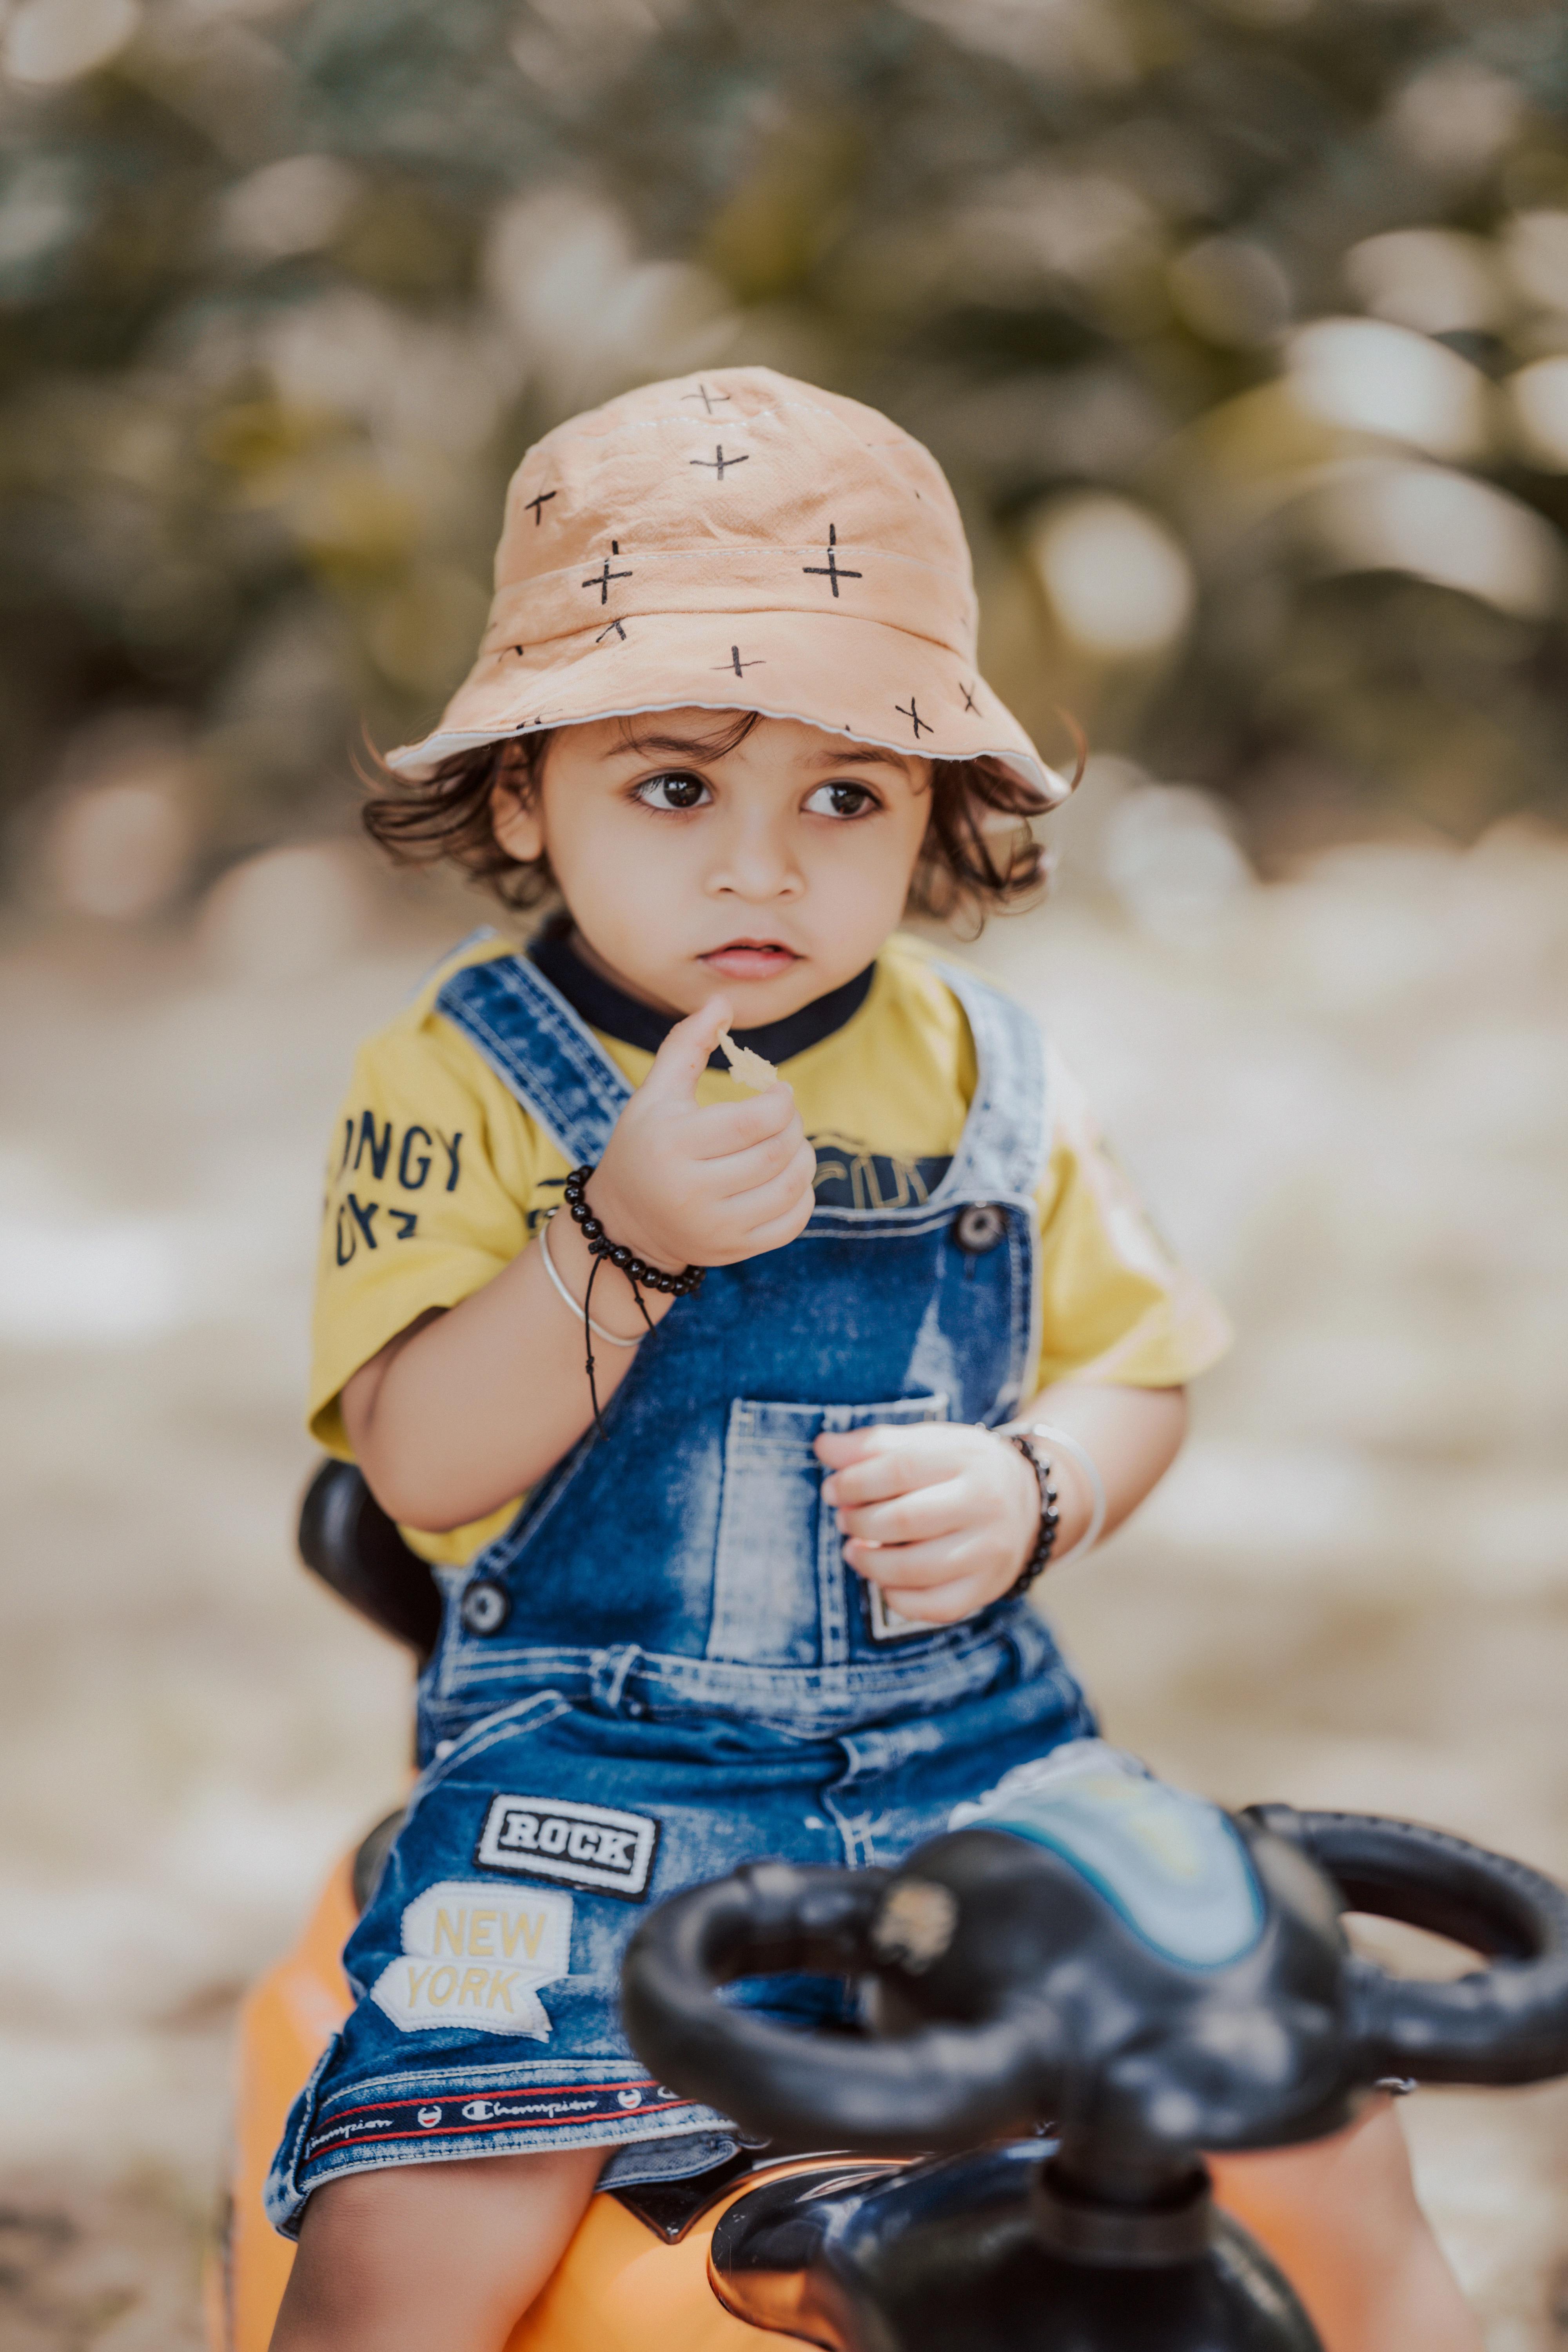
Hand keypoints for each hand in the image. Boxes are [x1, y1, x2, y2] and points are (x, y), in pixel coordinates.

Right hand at [590, 996, 816, 1271]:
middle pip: (777, 1153)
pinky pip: (793, 1221)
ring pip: (790, 1187)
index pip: (754, 1121)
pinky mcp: (734, 1251)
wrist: (625, 1225)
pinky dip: (802, 1193)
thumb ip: (686, 1044)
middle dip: (794, 1126)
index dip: (782, 1100)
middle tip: (785, 1115)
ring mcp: (715, 1228)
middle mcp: (692, 1192)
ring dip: (804, 1157)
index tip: (780, 1090)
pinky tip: (787, 1176)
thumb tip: (723, 1000)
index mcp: (672, 1145)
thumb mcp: (655, 1094)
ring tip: (790, 1142)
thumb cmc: (645, 1145)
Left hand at [815, 1422, 1041, 1625]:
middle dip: (859, 1522)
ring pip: (914, 1569)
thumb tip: (823, 1446)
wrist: (1029, 1503)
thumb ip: (876, 1444)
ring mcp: (989, 1552)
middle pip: (904, 1520)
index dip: (855, 1482)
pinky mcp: (987, 1589)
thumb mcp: (929, 1442)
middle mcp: (985, 1505)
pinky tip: (884, 1579)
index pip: (900, 1468)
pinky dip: (897, 1598)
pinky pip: (933, 1607)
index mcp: (968, 1459)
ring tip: (853, 1550)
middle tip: (843, 1519)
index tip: (832, 1489)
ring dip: (869, 1563)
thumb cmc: (962, 1469)